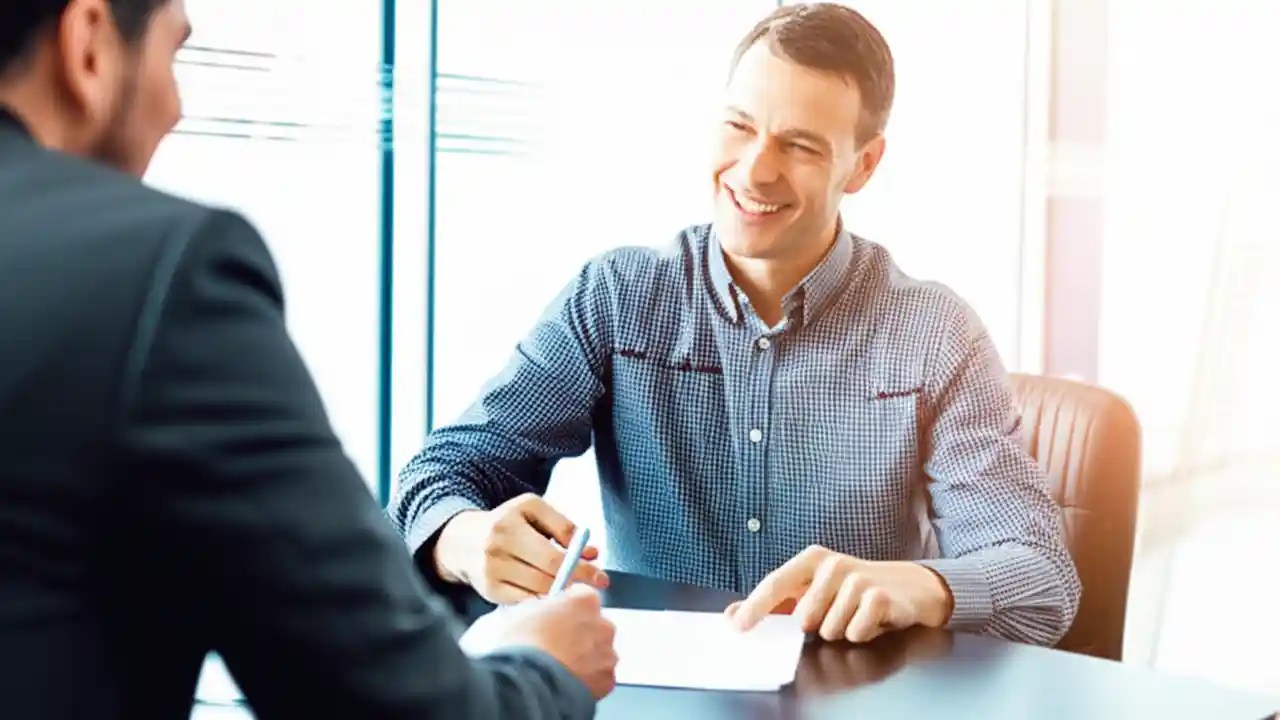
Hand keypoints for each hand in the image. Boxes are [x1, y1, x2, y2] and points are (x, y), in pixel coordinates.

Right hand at [433, 494, 608, 603]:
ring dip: (561, 595)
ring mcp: (491, 574)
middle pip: (547, 577)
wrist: (462, 541)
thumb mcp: (532, 510)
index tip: (601, 577)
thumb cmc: (506, 524)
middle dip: (576, 584)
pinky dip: (542, 603)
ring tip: (575, 592)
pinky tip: (552, 599)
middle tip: (594, 588)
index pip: (554, 555)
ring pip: (538, 592)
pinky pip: (525, 603)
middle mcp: (497, 549)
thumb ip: (563, 527)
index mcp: (510, 524)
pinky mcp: (489, 593)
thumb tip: (591, 552)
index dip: (581, 568)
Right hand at [492, 585, 618, 699]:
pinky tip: (567, 682)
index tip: (558, 617)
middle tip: (556, 646)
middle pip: (594, 625)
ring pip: (600, 652)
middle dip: (580, 634)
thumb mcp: (523, 611)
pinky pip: (599, 677)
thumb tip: (543, 612)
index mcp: (584, 600)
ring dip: (586, 658)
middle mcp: (602, 624)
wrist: (530, 682)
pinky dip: (588, 680)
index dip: (567, 608)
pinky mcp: (606, 679)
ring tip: (560, 669)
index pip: (582, 596)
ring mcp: (607, 653)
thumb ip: (542, 607)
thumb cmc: (523, 645)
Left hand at [726, 545, 951, 642]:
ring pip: (829, 630)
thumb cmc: (851, 590)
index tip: (738, 627)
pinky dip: (861, 633)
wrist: (907, 586)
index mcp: (810, 559)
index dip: (755, 607)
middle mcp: (832, 564)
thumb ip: (774, 603)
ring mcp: (856, 578)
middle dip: (817, 625)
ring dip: (841, 630)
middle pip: (803, 618)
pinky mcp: (878, 596)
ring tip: (854, 615)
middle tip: (836, 612)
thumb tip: (732, 615)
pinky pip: (854, 633)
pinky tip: (871, 619)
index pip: (775, 583)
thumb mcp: (813, 590)